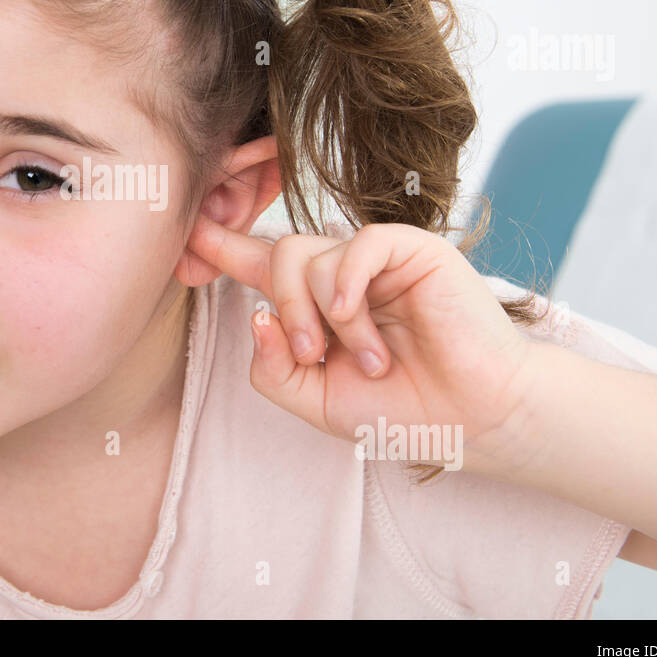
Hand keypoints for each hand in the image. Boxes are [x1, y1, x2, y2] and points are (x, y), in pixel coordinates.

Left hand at [187, 215, 535, 470]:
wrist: (472, 419)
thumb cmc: (401, 409)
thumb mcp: (316, 400)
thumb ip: (272, 368)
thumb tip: (255, 317)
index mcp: (315, 304)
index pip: (257, 264)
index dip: (219, 246)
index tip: (185, 236)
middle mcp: (341, 274)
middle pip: (278, 255)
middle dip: (284, 310)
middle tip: (312, 354)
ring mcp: (375, 259)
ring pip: (310, 254)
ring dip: (327, 319)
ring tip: (372, 358)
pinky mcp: (412, 250)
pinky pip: (357, 244)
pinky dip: (347, 285)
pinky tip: (359, 320)